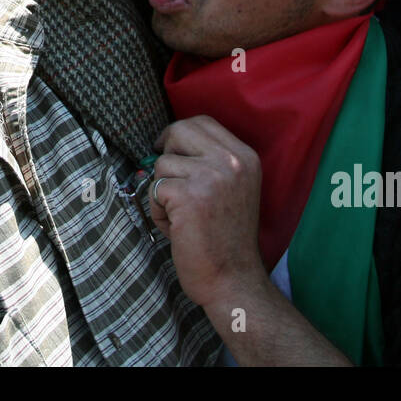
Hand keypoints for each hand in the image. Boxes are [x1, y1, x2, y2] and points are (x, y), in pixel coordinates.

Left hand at [149, 115, 264, 307]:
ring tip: (182, 217)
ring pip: (162, 164)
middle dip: (166, 154)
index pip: (202, 121)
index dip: (178, 134)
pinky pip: (155, 190)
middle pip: (179, 131)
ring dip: (162, 192)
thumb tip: (164, 143)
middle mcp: (232, 161)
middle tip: (169, 182)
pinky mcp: (188, 195)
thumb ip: (210, 161)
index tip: (169, 150)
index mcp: (245, 157)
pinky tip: (177, 228)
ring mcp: (211, 176)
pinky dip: (158, 211)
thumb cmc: (225, 237)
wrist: (233, 278)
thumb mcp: (232, 188)